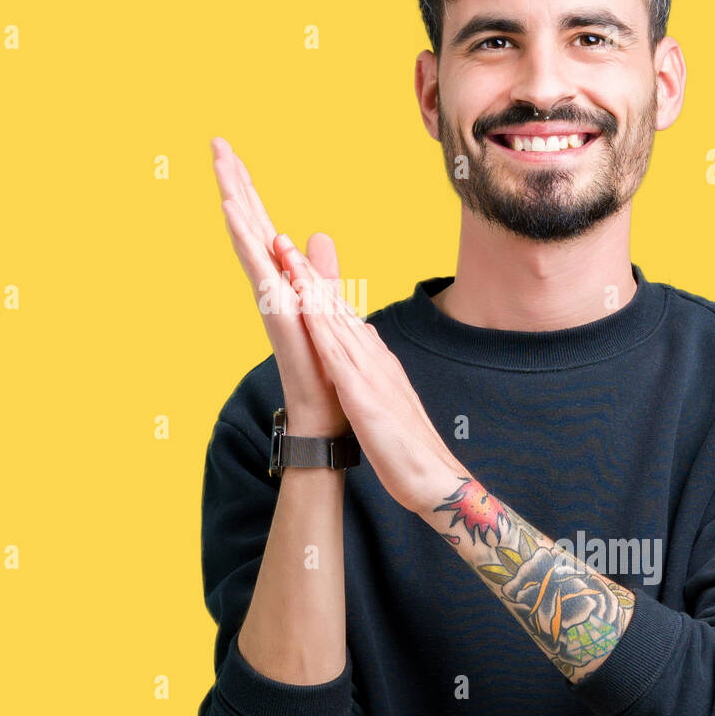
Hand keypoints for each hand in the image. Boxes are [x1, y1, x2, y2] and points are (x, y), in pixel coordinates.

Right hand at [211, 137, 347, 434]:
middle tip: (216, 142)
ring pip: (246, 236)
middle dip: (233, 181)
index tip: (231, 153)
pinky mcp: (273, 305)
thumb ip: (320, 268)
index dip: (248, 187)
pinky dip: (243, 236)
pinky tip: (231, 210)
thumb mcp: (325, 301)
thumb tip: (317, 235)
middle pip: (248, 221)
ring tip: (220, 165)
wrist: (323, 404)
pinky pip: (255, 264)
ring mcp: (267, 290)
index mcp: (280, 275)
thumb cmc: (320, 361)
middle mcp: (268, 279)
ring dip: (233, 199)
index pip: (261, 222)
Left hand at [271, 235, 463, 511]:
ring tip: (287, 255)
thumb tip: (364, 334)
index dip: (317, 287)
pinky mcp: (363, 393)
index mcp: (375, 360)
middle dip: (308, 273)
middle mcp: (372, 357)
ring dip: (310, 286)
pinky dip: (321, 326)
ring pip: (335, 320)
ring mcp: (368, 372)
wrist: (432, 476)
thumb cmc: (408, 444)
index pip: (342, 316)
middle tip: (282, 239)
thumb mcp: (386, 395)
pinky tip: (305, 306)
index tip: (295, 260)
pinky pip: (338, 353)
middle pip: (336, 307)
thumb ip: (375, 363)